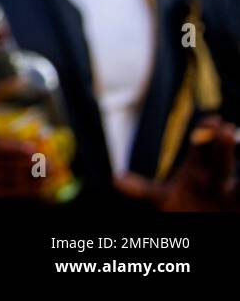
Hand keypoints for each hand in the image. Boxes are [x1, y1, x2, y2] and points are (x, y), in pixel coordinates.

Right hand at [0, 103, 48, 199]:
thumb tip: (20, 80)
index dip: (14, 149)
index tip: (36, 150)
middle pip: (0, 165)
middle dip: (28, 167)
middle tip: (52, 164)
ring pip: (2, 182)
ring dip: (29, 181)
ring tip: (50, 175)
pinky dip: (20, 191)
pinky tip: (38, 187)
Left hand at [115, 115, 238, 211]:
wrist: (196, 223)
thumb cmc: (182, 208)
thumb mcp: (161, 197)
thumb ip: (141, 189)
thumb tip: (116, 181)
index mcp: (197, 169)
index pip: (203, 146)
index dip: (208, 132)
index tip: (215, 120)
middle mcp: (216, 180)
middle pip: (221, 161)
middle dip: (223, 147)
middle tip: (226, 131)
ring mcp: (230, 196)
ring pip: (239, 185)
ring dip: (238, 169)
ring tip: (237, 156)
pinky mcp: (238, 210)